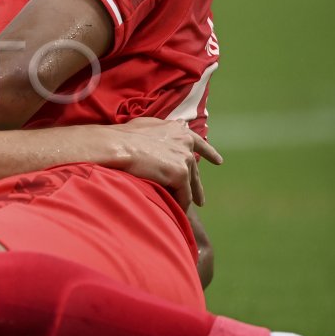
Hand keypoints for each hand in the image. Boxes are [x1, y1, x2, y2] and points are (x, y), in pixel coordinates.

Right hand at [107, 118, 221, 207]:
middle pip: (195, 168)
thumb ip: (166, 126)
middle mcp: (185, 143)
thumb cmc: (124, 135)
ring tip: (195, 205)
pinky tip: (180, 211)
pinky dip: (181, 204)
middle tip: (201, 197)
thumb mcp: (148, 124)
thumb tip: (180, 124)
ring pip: (191, 183)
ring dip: (192, 196)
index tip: (218, 161)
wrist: (116, 146)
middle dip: (198, 184)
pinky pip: (184, 195)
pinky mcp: (179, 174)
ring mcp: (184, 159)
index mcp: (178, 131)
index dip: (209, 152)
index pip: (198, 142)